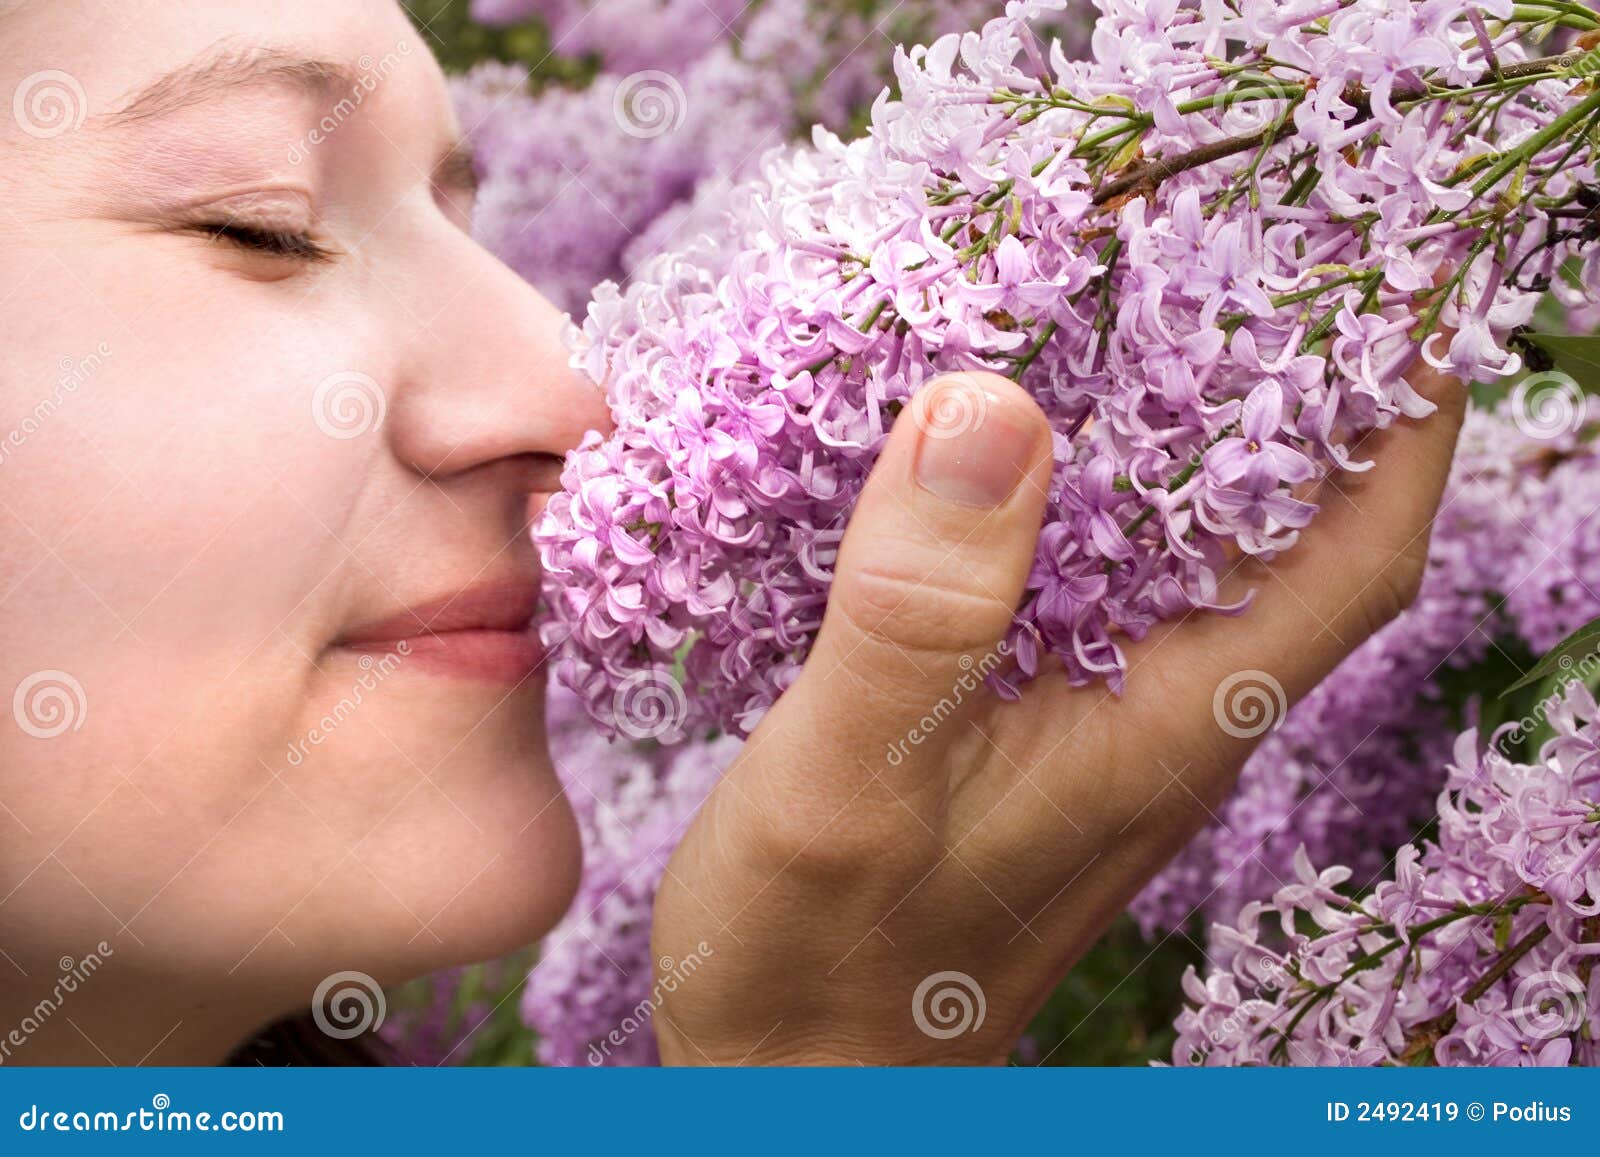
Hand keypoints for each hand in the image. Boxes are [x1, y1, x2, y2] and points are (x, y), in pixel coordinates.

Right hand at [650, 358, 1464, 1064]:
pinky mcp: (1033, 729)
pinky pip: (1093, 586)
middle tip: (1236, 250)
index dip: (1403, 422)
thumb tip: (993, 409)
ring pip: (1185, 555)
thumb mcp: (845, 786)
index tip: (1396, 289)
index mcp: (1161, 734)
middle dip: (1295, 391)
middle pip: (1284, 536)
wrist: (791, 1076)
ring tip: (1129, 305)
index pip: (1352, 560)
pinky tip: (1005, 449)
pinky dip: (1080, 497)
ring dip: (1183, 433)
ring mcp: (1098, 726)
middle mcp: (1159, 723)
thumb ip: (917, 615)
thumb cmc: (818, 964)